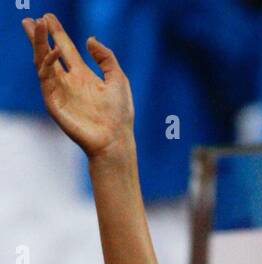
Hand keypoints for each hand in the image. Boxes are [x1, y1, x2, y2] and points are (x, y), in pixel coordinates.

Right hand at [21, 12, 132, 159]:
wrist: (114, 139)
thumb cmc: (119, 115)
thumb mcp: (117, 79)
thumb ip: (105, 57)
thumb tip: (89, 39)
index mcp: (83, 76)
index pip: (66, 50)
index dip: (57, 33)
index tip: (49, 17)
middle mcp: (69, 82)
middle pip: (49, 54)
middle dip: (39, 37)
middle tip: (34, 19)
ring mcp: (60, 92)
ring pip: (43, 63)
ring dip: (38, 44)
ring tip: (37, 25)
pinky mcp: (54, 102)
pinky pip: (46, 78)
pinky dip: (48, 63)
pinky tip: (54, 51)